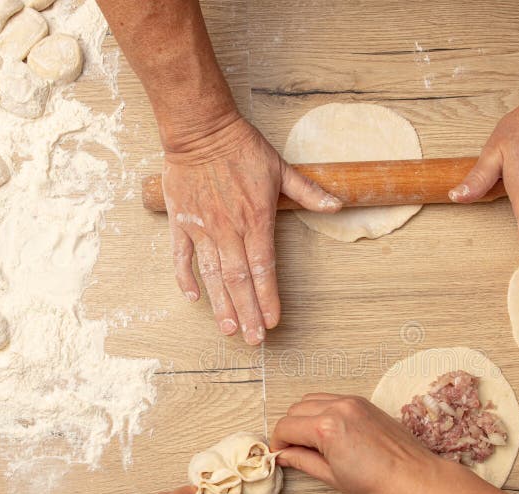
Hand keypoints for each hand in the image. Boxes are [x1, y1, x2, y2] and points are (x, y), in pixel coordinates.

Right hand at [162, 115, 341, 344]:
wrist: (200, 129)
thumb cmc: (241, 147)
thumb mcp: (281, 168)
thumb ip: (308, 192)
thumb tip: (337, 205)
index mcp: (255, 221)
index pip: (264, 269)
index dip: (268, 297)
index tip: (272, 321)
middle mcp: (229, 230)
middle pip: (238, 280)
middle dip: (247, 312)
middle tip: (252, 340)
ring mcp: (203, 228)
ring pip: (212, 275)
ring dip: (220, 304)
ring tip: (228, 329)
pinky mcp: (181, 223)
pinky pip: (181, 257)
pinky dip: (185, 278)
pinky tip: (193, 298)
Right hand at [271, 394, 443, 493]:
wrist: (416, 478)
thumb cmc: (380, 483)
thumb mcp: (333, 477)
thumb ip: (303, 461)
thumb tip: (285, 455)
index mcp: (327, 427)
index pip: (285, 427)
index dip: (278, 443)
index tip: (281, 455)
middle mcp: (338, 407)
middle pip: (295, 410)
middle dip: (290, 430)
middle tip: (295, 451)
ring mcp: (353, 402)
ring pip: (312, 400)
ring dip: (305, 418)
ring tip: (312, 443)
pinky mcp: (364, 402)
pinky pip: (332, 399)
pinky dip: (323, 411)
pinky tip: (330, 433)